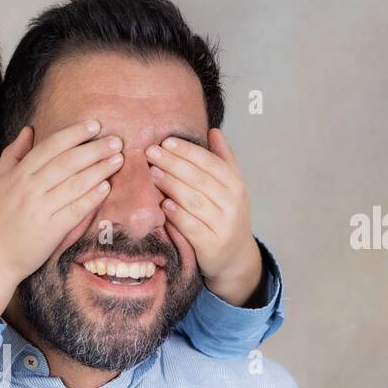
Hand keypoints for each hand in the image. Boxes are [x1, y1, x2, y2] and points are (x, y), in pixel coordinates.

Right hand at [0, 120, 123, 320]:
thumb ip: (14, 154)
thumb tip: (30, 129)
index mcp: (18, 174)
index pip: (50, 147)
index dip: (74, 134)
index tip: (95, 125)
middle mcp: (29, 189)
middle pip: (67, 162)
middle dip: (94, 149)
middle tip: (115, 141)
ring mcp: (40, 209)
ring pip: (74, 184)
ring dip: (99, 170)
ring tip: (117, 159)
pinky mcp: (50, 230)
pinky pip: (76, 210)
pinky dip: (92, 198)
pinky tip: (106, 187)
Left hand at [146, 128, 263, 306]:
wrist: (235, 256)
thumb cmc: (225, 215)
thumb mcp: (230, 187)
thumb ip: (222, 159)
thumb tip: (213, 130)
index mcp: (236, 185)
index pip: (210, 162)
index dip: (188, 151)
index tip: (166, 141)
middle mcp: (232, 204)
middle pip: (199, 179)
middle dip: (173, 164)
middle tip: (151, 153)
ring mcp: (223, 225)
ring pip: (194, 201)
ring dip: (172, 185)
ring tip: (152, 173)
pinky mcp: (211, 245)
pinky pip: (192, 227)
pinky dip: (178, 215)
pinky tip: (164, 204)